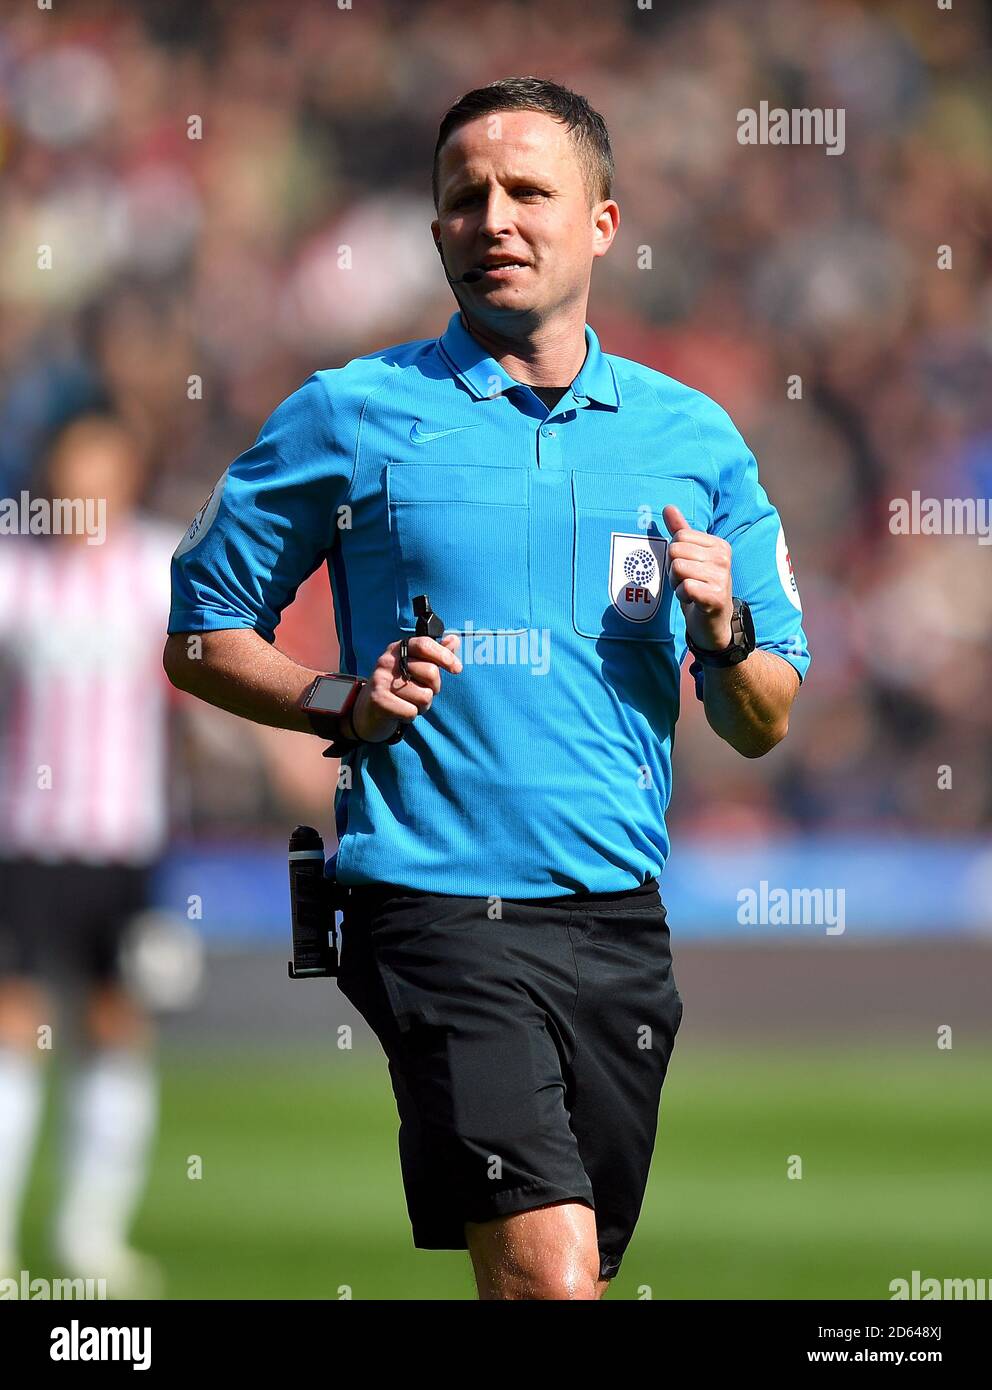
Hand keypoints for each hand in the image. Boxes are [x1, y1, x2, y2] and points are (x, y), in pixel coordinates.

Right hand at [349, 633, 461, 740]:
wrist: (367, 712)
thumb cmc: (397, 689)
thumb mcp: (415, 669)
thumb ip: (434, 655)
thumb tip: (454, 639)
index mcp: (398, 649)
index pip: (425, 644)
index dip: (444, 656)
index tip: (457, 669)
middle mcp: (387, 661)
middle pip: (431, 672)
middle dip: (434, 688)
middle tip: (421, 692)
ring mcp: (381, 680)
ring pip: (424, 696)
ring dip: (421, 706)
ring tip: (408, 703)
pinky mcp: (378, 700)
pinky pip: (412, 711)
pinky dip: (410, 716)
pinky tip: (399, 712)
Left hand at [662, 504, 733, 651]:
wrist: (712, 623)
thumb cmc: (699, 587)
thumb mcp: (690, 557)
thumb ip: (681, 531)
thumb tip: (668, 507)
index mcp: (719, 544)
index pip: (678, 537)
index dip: (674, 556)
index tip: (688, 570)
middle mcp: (724, 558)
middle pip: (675, 551)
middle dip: (673, 570)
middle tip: (687, 582)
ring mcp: (722, 577)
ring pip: (677, 568)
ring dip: (677, 584)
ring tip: (690, 591)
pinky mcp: (716, 596)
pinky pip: (684, 586)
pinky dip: (682, 596)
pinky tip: (692, 600)